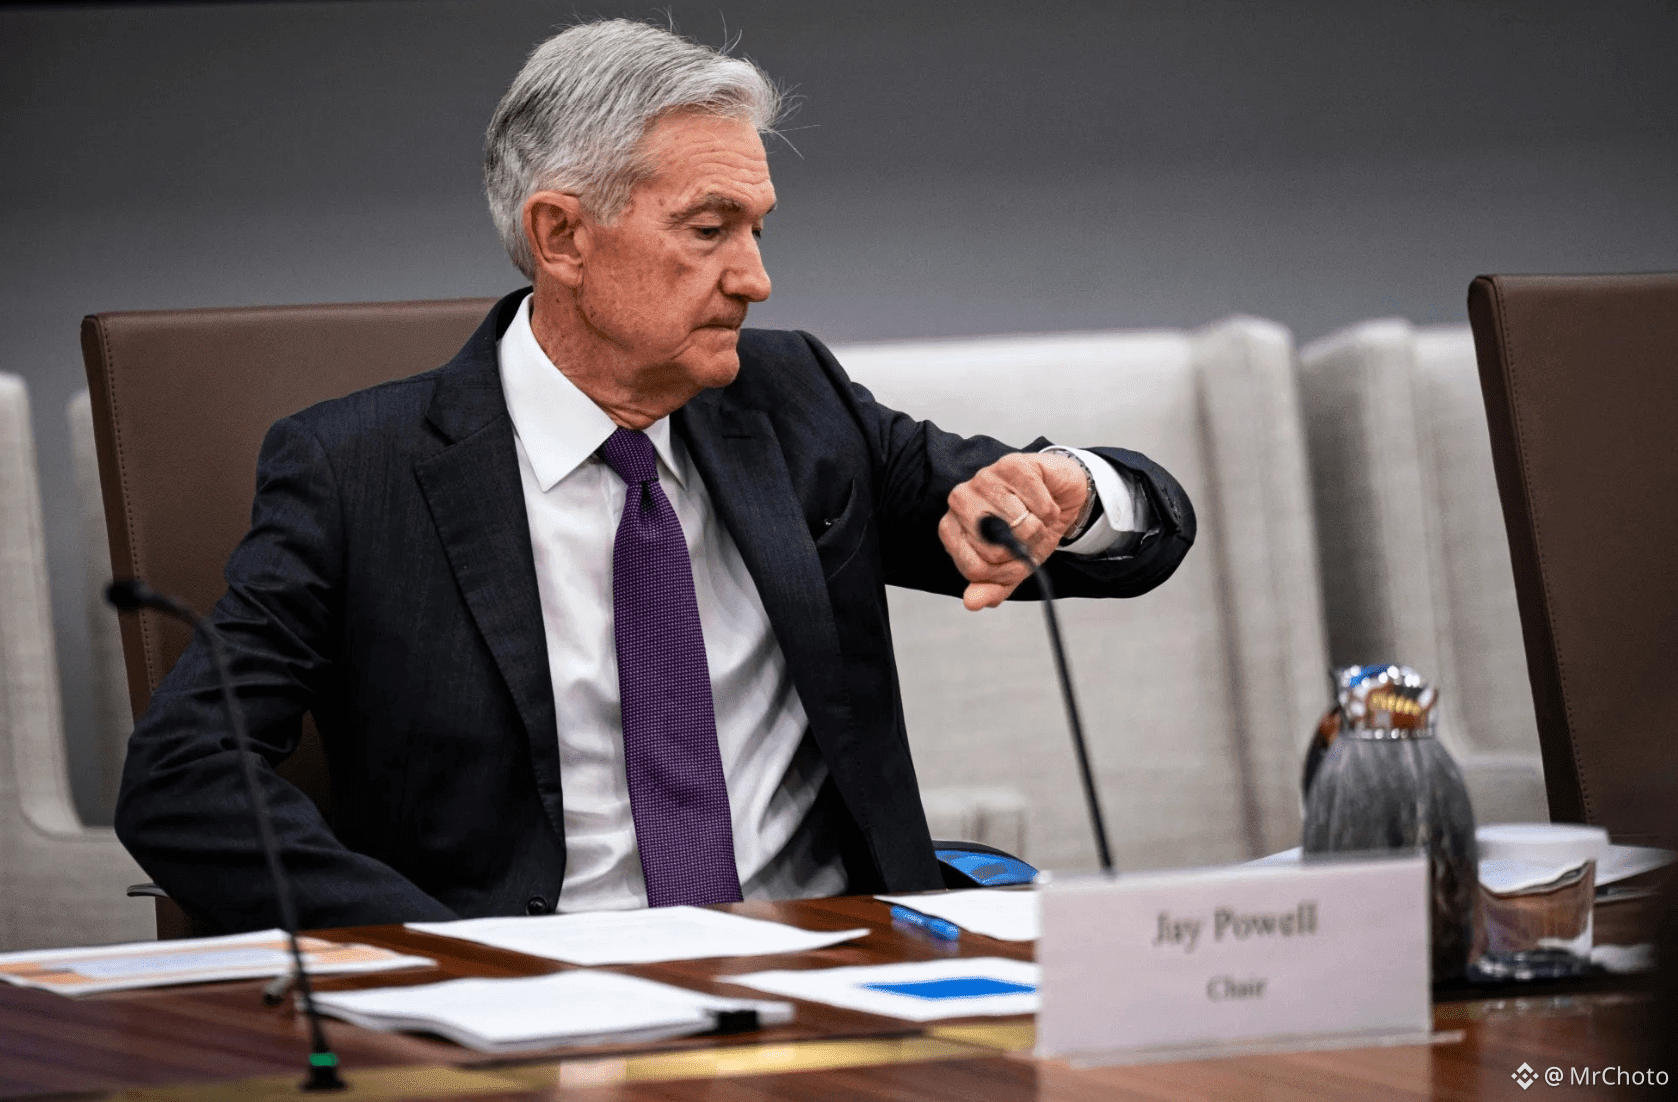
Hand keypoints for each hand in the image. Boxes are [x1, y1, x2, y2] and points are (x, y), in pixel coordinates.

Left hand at [938, 452, 1089, 609]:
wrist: (1060, 498)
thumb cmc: (1029, 530)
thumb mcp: (1013, 568)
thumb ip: (991, 588)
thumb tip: (972, 603)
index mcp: (952, 528)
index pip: (974, 568)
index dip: (1004, 572)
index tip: (1013, 561)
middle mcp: (960, 500)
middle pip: (993, 549)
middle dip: (1022, 551)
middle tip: (1027, 537)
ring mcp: (984, 479)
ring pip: (1019, 526)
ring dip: (1039, 529)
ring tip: (1036, 518)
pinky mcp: (1013, 464)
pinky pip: (1038, 505)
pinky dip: (1050, 511)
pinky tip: (1045, 502)